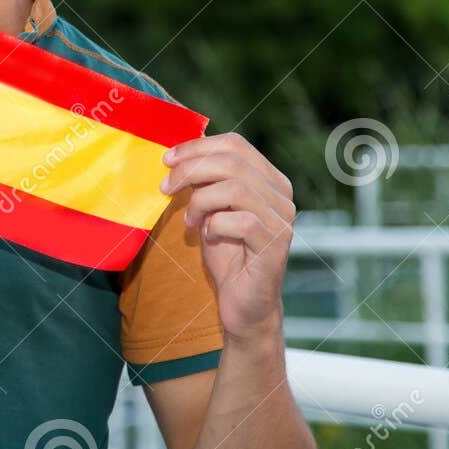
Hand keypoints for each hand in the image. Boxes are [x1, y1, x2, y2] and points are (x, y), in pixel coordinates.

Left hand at [159, 133, 294, 344]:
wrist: (244, 304)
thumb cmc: (227, 254)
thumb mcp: (211, 209)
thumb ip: (205, 182)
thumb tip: (178, 155)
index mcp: (270, 180)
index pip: (236, 144)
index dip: (198, 146)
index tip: (167, 159)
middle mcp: (282, 196)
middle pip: (233, 161)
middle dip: (191, 169)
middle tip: (166, 186)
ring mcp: (282, 220)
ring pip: (236, 188)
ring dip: (201, 201)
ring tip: (190, 219)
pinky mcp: (275, 245)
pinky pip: (240, 221)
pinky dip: (214, 224)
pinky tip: (207, 235)